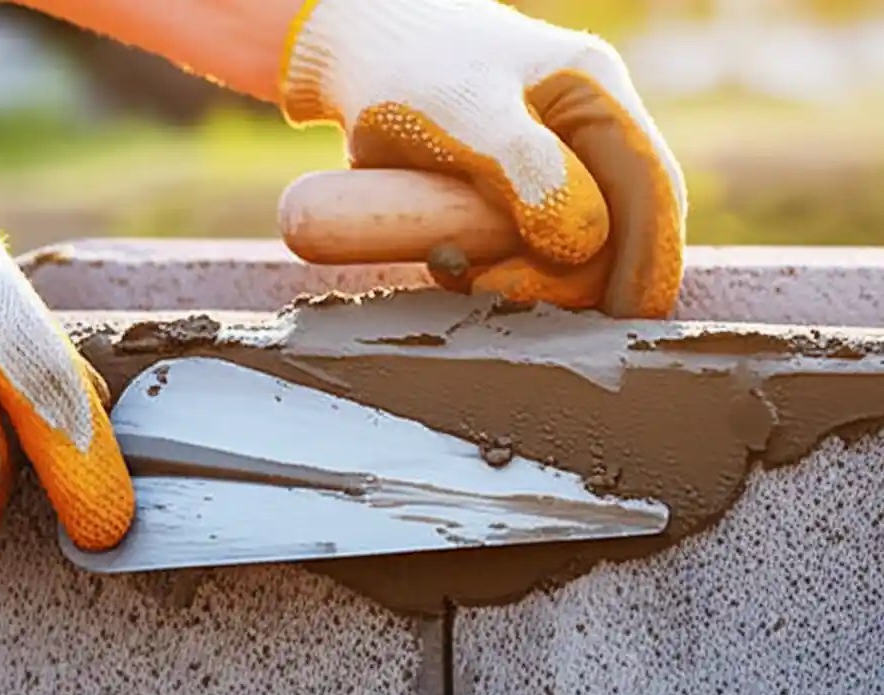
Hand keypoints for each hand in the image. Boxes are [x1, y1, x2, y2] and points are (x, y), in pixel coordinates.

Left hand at [278, 0, 686, 318]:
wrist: (353, 62)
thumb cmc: (406, 70)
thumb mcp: (461, 109)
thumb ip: (524, 168)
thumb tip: (582, 243)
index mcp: (595, 96)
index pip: (651, 189)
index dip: (650, 262)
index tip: (625, 321)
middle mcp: (586, 140)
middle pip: (616, 234)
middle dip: (567, 279)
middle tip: (492, 286)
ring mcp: (552, 176)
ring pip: (570, 257)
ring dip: (524, 283)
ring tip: (454, 267)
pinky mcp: (512, 209)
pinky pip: (524, 260)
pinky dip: (492, 277)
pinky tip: (449, 266)